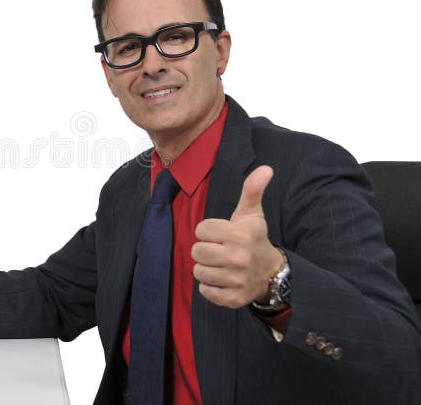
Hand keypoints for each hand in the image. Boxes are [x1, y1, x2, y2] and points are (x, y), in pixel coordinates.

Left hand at [191, 165, 282, 307]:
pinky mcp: (232, 298)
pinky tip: (222, 280)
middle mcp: (238, 258)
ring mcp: (236, 280)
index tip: (221, 234)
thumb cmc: (254, 239)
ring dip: (206, 268)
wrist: (270, 273)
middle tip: (219, 250)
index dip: (208, 231)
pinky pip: (205, 292)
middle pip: (196, 251)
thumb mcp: (251, 214)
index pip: (201, 229)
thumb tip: (266, 168)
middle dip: (204, 250)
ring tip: (221, 265)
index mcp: (239, 235)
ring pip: (198, 271)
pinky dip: (210, 287)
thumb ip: (252, 190)